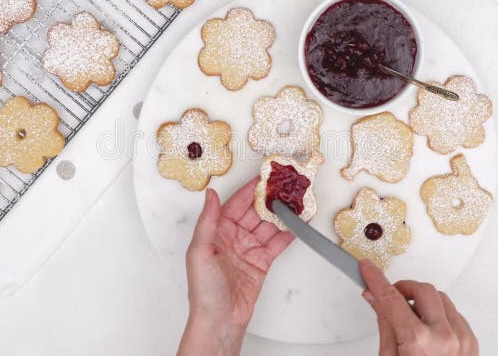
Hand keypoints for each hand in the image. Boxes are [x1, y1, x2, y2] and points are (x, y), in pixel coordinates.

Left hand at [177, 178, 294, 355]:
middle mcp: (232, 238)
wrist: (219, 319)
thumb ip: (207, 220)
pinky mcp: (261, 262)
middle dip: (269, 199)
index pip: (235, 204)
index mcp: (216, 231)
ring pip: (268, 226)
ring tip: (296, 201)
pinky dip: (288, 233)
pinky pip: (276, 243)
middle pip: (254, 212)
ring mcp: (248, 249)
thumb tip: (210, 194)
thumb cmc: (204, 289)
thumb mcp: (200, 250)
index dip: (250, 190)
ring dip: (281, 214)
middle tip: (285, 186)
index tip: (263, 178)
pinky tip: (297, 223)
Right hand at [360, 259, 478, 355]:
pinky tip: (427, 327)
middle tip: (390, 295)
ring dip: (422, 301)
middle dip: (403, 288)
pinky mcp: (472, 342)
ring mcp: (462, 339)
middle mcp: (444, 337)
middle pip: (421, 289)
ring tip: (410, 316)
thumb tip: (375, 298)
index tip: (368, 268)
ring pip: (441, 298)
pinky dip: (439, 314)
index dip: (376, 279)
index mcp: (418, 341)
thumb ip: (385, 324)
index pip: (391, 297)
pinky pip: (454, 314)